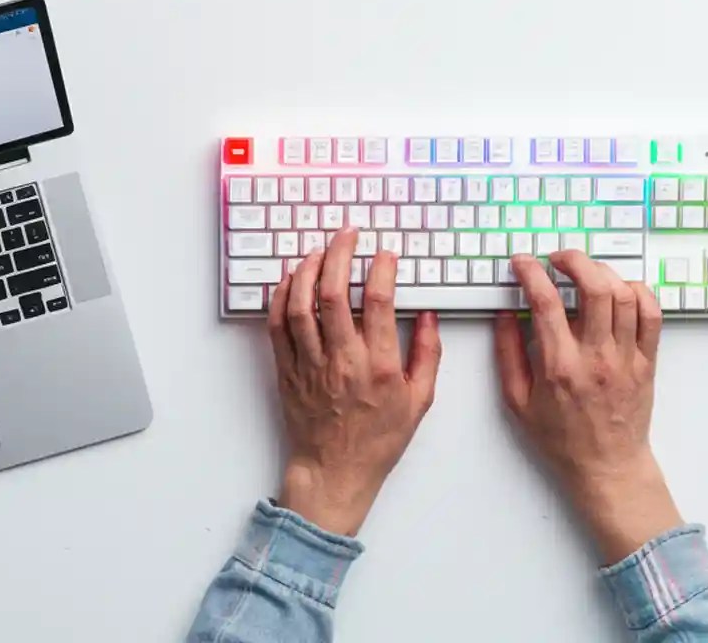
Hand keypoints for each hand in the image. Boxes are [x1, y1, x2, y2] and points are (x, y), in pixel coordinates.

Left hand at [266, 228, 441, 536]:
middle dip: (340, 255)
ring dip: (307, 270)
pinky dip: (281, 298)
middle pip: (334, 294)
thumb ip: (428, 354)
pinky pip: (278, 326)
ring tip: (317, 251)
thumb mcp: (419, 401)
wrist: (334, 471)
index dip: (381, 270)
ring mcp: (310, 365)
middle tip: (347, 235)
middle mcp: (342, 361)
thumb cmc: (378, 440)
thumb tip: (429, 316)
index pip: (380, 303)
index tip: (384, 254)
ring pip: (301, 305)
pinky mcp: (288, 371)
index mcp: (379, 366)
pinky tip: (289, 281)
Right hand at [494, 251, 681, 563]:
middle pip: (594, 288)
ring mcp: (626, 357)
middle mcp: (596, 357)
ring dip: (603, 271)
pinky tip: (620, 289)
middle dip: (574, 260)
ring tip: (585, 271)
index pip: (545, 304)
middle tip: (558, 257)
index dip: (531, 273)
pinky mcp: (646, 361)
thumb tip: (505, 315)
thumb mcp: (517, 401)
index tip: (522, 262)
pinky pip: (651, 314)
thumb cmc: (560, 438)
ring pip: (624, 295)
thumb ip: (507, 355)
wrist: (607, 467)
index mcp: (559, 367)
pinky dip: (638, 291)